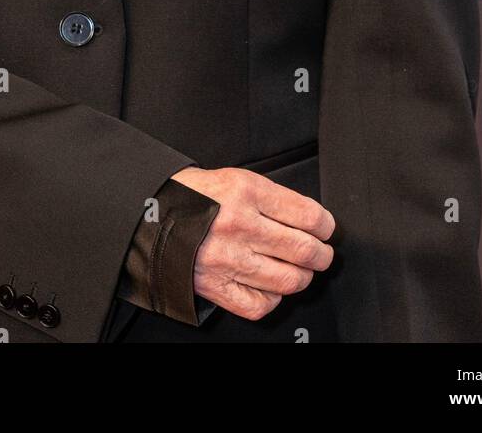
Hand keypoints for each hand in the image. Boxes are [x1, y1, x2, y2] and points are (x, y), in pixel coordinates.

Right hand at [170, 165, 335, 320]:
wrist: (155, 214)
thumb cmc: (197, 195)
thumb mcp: (237, 179)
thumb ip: (273, 199)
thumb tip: (311, 221)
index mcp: (246, 191)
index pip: (307, 215)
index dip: (326, 226)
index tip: (327, 229)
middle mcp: (239, 225)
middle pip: (303, 250)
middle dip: (322, 254)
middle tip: (322, 253)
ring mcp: (228, 258)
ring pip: (288, 279)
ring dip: (303, 277)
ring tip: (302, 270)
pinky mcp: (216, 285)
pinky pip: (260, 303)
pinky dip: (274, 299)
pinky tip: (273, 287)